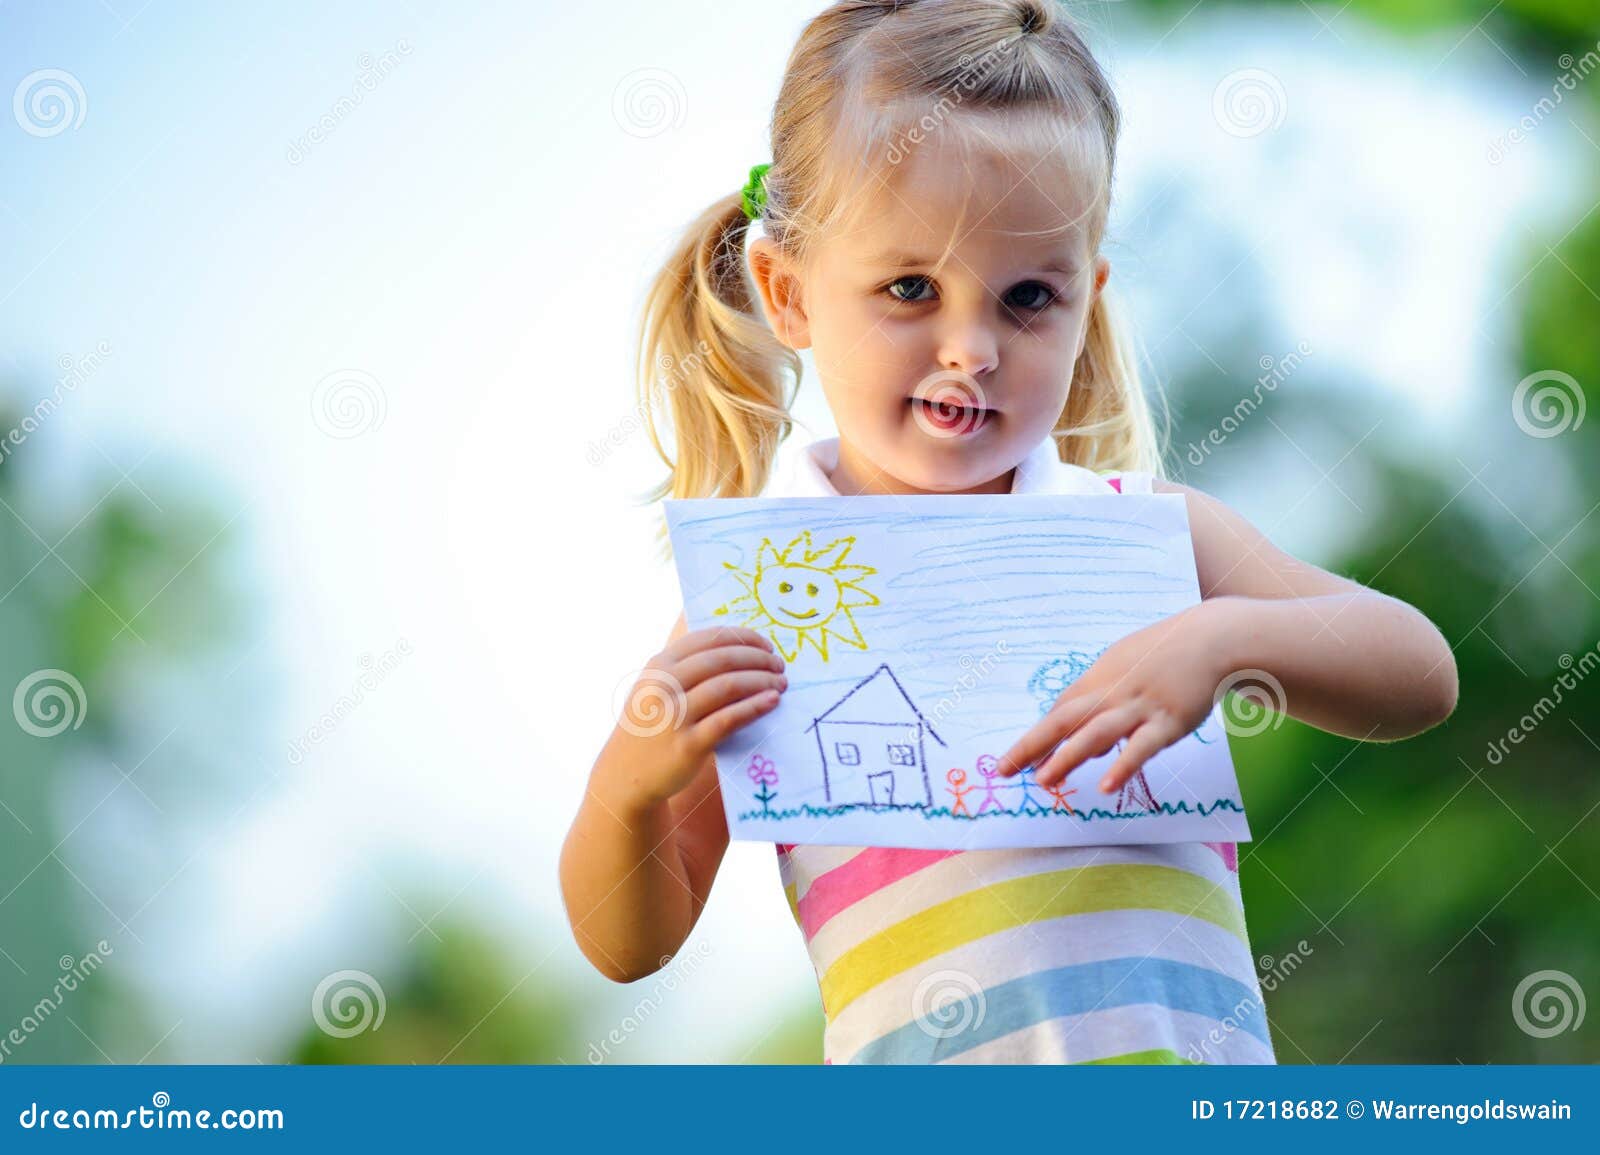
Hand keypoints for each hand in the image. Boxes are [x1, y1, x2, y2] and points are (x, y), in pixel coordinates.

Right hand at [601, 626, 787, 809]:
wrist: (627, 775)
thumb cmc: (652, 726)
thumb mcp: (656, 687)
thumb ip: (685, 668)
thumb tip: (740, 649)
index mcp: (659, 665)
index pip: (709, 639)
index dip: (743, 638)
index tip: (766, 645)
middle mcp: (664, 685)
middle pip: (722, 659)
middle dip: (758, 658)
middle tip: (779, 666)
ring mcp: (674, 715)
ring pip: (728, 686)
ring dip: (761, 681)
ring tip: (781, 683)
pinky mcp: (688, 745)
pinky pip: (728, 720)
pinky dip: (754, 707)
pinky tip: (772, 702)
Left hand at [997, 601, 1234, 794]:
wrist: (1212, 638)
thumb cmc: (1165, 656)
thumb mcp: (1126, 673)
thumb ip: (1104, 711)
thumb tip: (1087, 752)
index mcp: (1099, 678)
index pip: (1060, 710)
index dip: (1036, 737)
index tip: (1013, 761)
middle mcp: (1112, 692)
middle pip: (1064, 718)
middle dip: (1032, 744)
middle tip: (1003, 769)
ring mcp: (1139, 707)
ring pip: (1096, 732)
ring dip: (1067, 756)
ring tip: (1043, 780)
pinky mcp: (1169, 722)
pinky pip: (1141, 747)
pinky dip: (1122, 766)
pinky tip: (1105, 786)